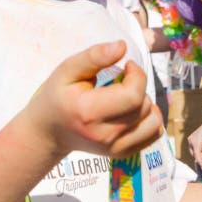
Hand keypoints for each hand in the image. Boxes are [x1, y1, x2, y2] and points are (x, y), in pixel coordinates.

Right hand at [25, 40, 162, 159]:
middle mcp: (104, 135)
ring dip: (145, 103)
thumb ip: (94, 56)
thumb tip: (122, 46)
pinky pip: (153, 135)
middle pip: (143, 106)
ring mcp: (114, 148)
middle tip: (122, 80)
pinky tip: (133, 111)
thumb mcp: (67, 70)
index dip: (137, 75)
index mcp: (88, 112)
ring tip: (126, 97)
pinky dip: (149, 120)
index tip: (127, 65)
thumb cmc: (57, 96)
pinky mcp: (121, 154)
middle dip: (138, 86)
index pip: (133, 95)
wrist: (48, 131)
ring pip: (152, 121)